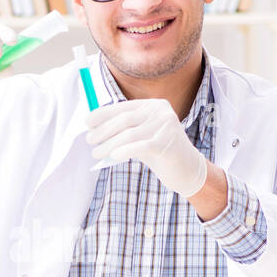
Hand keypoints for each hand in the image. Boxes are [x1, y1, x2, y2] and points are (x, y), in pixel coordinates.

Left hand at [85, 98, 208, 196]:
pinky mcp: (166, 144)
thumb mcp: (143, 136)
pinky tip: (112, 157)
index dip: (103, 114)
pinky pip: (137, 147)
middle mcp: (161, 112)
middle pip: (123, 119)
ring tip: (97, 153)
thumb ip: (125, 130)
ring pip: (128, 134)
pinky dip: (122, 151)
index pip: (123, 107)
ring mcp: (165, 127)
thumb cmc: (160, 153)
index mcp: (154, 106)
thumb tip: (95, 129)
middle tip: (90, 141)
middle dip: (102, 131)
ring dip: (108, 144)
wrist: (188, 170)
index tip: (87, 122)